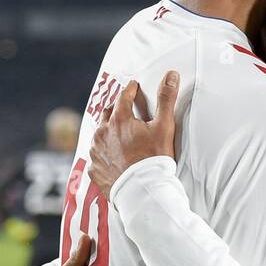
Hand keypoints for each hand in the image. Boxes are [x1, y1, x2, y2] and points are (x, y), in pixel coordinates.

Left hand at [88, 72, 179, 199]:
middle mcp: (102, 132)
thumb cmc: (154, 158)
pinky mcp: (94, 168)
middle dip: (116, 109)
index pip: (124, 96)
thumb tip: (171, 74)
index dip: (131, 90)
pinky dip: (104, 154)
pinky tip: (112, 158)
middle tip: (123, 110)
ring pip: (99, 134)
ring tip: (117, 135)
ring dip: (107, 132)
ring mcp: (96, 151)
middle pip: (107, 113)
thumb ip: (166, 99)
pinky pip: (97, 157)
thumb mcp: (164, 127)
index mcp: (119, 119)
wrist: (142, 191)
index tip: (133, 86)